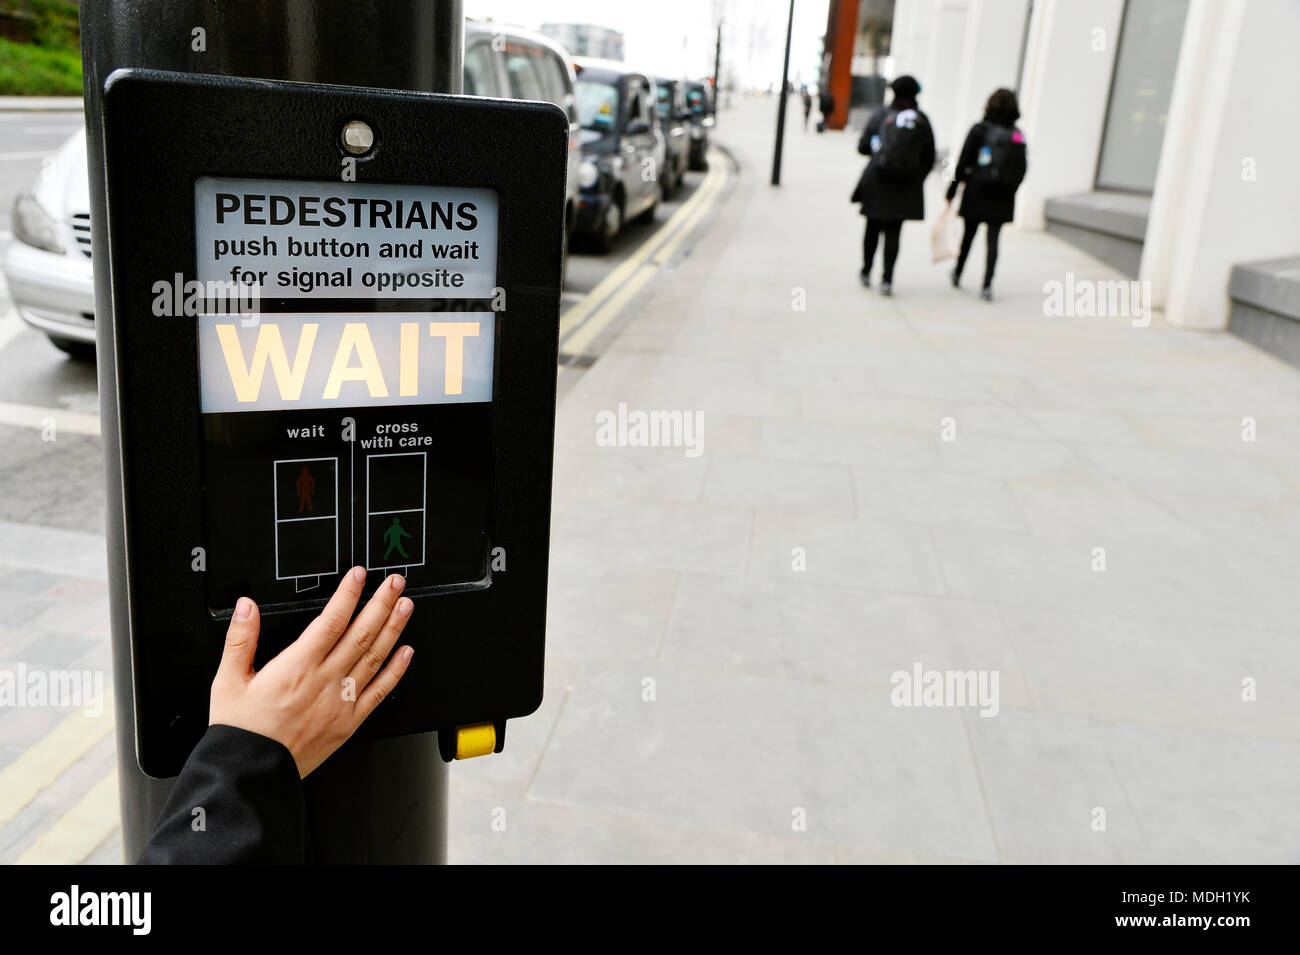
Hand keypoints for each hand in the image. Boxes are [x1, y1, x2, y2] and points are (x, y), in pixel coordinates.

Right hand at [210, 567, 414, 776]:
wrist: (250, 774)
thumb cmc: (240, 730)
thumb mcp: (228, 680)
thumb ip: (240, 639)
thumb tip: (246, 606)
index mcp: (297, 667)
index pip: (331, 621)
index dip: (348, 595)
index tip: (359, 576)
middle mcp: (324, 682)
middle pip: (361, 634)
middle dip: (380, 604)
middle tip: (395, 583)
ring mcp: (340, 702)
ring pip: (374, 658)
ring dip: (393, 629)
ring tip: (405, 607)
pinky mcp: (348, 723)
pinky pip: (379, 693)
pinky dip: (395, 671)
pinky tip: (406, 653)